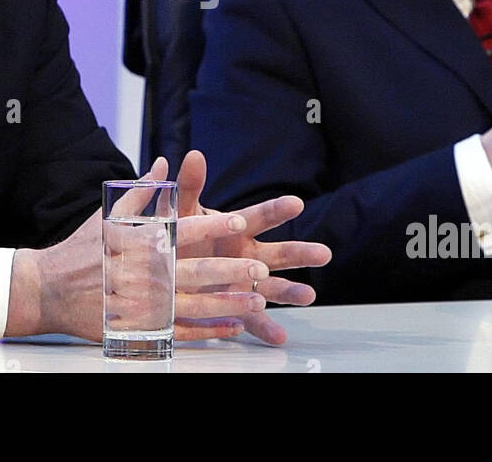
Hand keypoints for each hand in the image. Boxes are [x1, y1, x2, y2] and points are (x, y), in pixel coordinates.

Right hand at [6, 179, 272, 342]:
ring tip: (256, 299)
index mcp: (140, 242)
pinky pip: (181, 331)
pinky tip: (232, 326)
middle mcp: (145, 273)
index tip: (240, 221)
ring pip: (194, 305)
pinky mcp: (141, 326)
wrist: (48, 289)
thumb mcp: (109, 214)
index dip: (213, 226)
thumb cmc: (80, 249)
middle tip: (260, 267)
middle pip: (195, 271)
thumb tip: (163, 162)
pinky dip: (209, 330)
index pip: (183, 231)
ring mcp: (144, 303)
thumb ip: (142, 191)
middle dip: (230, 270)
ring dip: (228, 303)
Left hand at [173, 150, 332, 344]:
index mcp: (237, 228)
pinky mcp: (238, 306)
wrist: (168, 267)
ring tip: (309, 295)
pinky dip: (266, 328)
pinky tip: (279, 336)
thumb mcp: (180, 212)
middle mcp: (249, 255)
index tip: (296, 203)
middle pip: (279, 253)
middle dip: (301, 253)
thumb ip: (189, 187)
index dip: (277, 210)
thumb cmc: (180, 235)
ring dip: (292, 291)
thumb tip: (194, 156)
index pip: (260, 216)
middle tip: (323, 253)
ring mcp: (246, 282)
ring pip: (274, 287)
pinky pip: (254, 319)